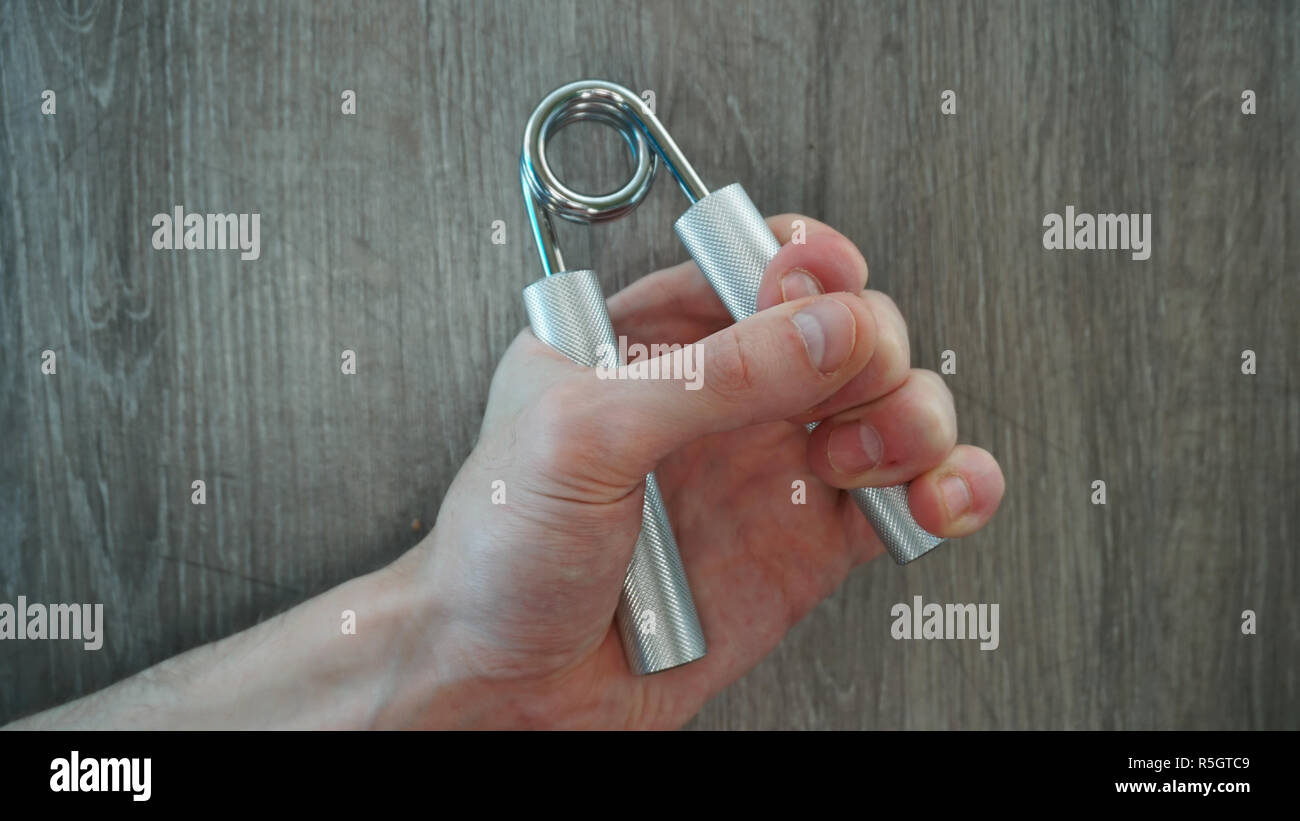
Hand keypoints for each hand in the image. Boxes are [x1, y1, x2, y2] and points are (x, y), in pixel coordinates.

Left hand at [398, 215, 1004, 728]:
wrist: (511, 688)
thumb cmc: (500, 553)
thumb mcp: (583, 434)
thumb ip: (710, 376)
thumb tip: (824, 326)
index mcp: (649, 338)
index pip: (754, 262)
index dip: (805, 266)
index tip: (813, 293)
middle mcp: (720, 396)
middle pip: (844, 328)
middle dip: (870, 344)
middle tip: (844, 387)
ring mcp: (770, 467)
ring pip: (889, 407)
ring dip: (915, 416)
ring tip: (872, 456)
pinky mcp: (807, 543)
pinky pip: (901, 502)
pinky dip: (947, 491)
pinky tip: (943, 497)